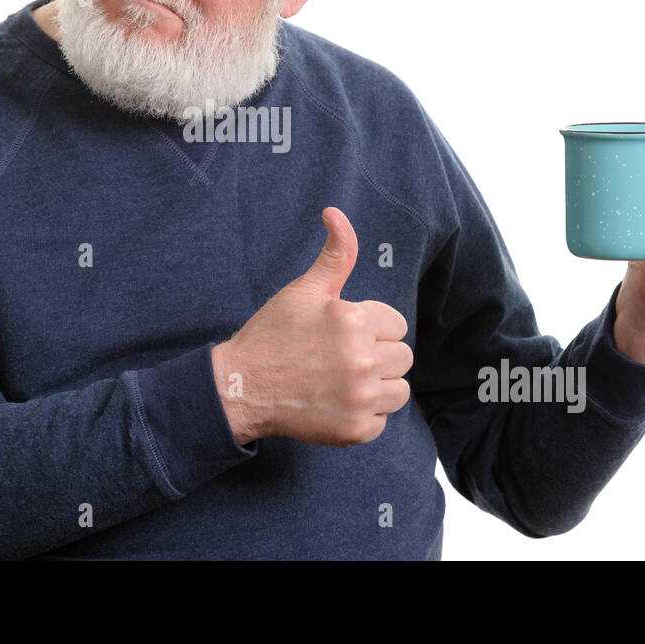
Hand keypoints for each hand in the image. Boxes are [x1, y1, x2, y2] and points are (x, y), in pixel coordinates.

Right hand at [210, 207, 413, 446]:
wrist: (241, 387)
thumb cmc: (272, 336)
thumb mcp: (303, 290)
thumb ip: (335, 256)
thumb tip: (336, 213)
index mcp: (353, 320)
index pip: (396, 324)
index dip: (372, 327)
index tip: (344, 334)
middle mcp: (362, 359)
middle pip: (402, 358)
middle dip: (377, 356)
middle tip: (341, 359)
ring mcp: (359, 398)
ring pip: (398, 391)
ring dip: (377, 388)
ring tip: (343, 382)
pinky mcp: (355, 430)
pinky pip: (381, 423)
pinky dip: (363, 417)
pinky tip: (336, 404)